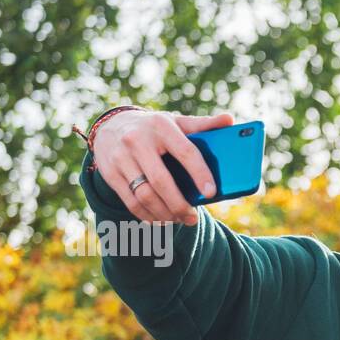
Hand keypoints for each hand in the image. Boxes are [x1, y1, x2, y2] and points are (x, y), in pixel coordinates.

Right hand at [92, 109, 234, 224]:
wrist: (112, 125)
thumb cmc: (155, 129)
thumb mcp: (176, 122)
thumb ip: (202, 125)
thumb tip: (230, 120)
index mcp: (161, 126)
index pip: (185, 152)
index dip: (199, 174)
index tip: (211, 193)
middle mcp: (137, 140)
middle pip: (161, 180)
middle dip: (179, 204)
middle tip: (193, 218)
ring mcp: (120, 157)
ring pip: (144, 194)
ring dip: (164, 213)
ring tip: (178, 220)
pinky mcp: (109, 172)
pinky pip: (130, 200)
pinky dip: (146, 215)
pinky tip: (159, 219)